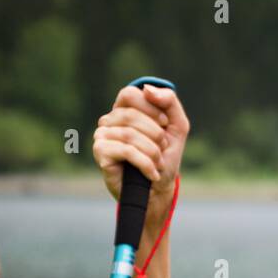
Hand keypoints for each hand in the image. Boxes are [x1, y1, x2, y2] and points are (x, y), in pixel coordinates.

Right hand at [93, 83, 190, 202]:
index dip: (151, 108)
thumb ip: (169, 101)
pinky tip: (151, 173)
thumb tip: (147, 88)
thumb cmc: (165, 157)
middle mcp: (109, 120)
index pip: (130, 94)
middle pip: (131, 115)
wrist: (159, 189)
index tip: (165, 125)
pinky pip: (126, 150)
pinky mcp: (101, 153)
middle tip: (162, 149)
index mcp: (124, 109)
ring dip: (152, 152)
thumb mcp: (177, 126)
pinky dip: (145, 163)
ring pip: (130, 134)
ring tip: (158, 164)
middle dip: (156, 134)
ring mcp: (102, 136)